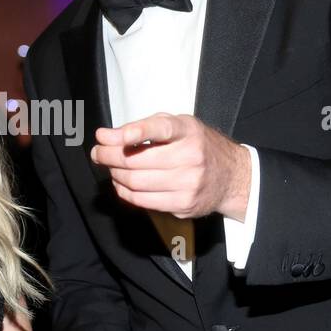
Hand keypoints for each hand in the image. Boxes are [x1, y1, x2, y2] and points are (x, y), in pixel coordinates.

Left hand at [91, 114, 250, 220]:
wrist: (231, 176)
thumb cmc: (198, 146)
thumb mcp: (179, 126)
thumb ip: (146, 127)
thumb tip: (108, 136)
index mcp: (189, 131)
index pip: (161, 128)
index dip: (134, 131)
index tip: (107, 135)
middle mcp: (191, 157)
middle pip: (136, 161)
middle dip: (109, 156)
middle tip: (98, 152)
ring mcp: (188, 184)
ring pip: (135, 183)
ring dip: (115, 174)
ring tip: (110, 167)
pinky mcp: (183, 205)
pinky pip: (142, 201)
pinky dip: (125, 192)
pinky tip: (122, 183)